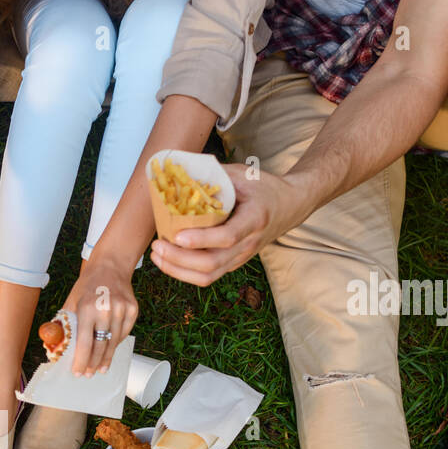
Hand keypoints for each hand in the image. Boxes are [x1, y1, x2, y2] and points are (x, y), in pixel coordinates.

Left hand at [62, 256, 137, 376]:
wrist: (110, 267)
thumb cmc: (86, 287)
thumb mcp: (71, 302)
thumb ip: (65, 324)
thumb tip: (56, 346)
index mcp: (87, 309)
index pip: (85, 343)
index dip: (81, 361)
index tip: (77, 372)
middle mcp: (107, 310)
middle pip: (101, 347)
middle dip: (94, 364)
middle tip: (89, 374)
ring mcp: (122, 310)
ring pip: (114, 343)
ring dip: (106, 358)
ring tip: (101, 368)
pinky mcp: (133, 310)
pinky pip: (124, 334)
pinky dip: (116, 343)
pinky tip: (109, 350)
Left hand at [149, 163, 311, 285]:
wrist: (290, 206)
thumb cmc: (264, 187)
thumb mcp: (242, 175)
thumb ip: (214, 176)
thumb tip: (179, 172)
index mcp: (255, 218)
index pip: (228, 236)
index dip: (201, 240)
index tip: (177, 236)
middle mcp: (249, 243)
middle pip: (212, 264)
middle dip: (179, 259)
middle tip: (157, 246)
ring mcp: (241, 257)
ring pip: (208, 276)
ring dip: (178, 270)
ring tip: (157, 255)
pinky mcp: (233, 263)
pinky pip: (208, 276)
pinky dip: (184, 272)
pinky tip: (167, 259)